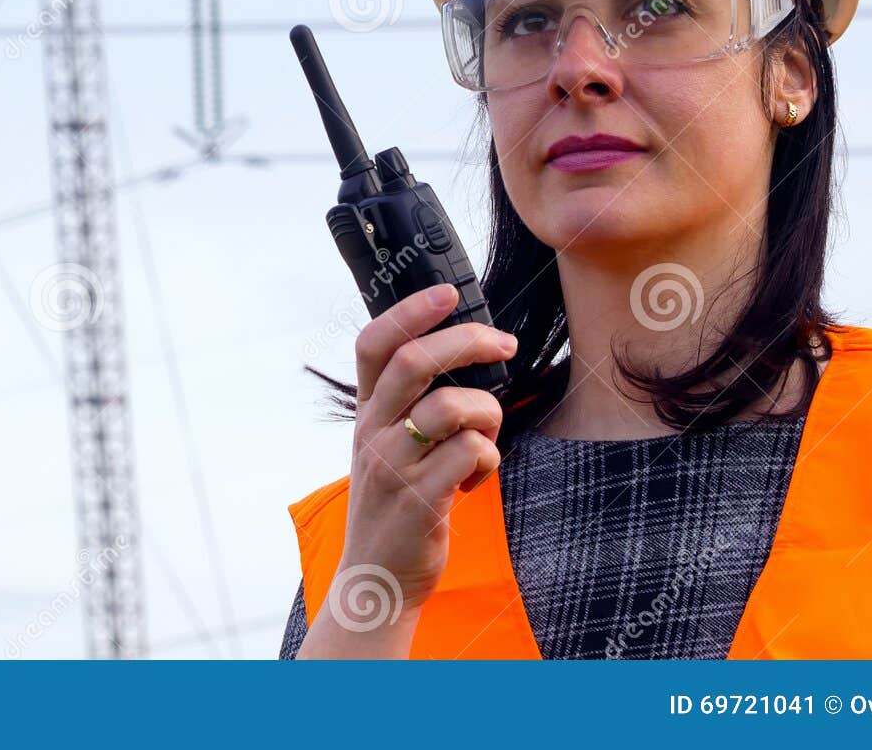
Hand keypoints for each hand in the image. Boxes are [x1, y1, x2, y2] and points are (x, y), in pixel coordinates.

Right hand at [297, 283, 514, 657]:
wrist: (377, 579)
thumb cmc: (394, 506)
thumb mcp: (385, 448)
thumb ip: (408, 406)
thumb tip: (461, 355)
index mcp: (367, 414)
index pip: (373, 346)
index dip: (409, 311)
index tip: (447, 292)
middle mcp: (374, 433)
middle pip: (416, 362)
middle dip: (468, 341)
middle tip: (504, 344)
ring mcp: (394, 466)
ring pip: (454, 407)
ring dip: (488, 414)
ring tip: (486, 438)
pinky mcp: (421, 499)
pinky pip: (471, 453)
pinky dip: (488, 459)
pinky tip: (476, 478)